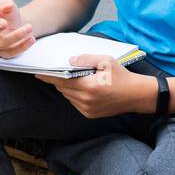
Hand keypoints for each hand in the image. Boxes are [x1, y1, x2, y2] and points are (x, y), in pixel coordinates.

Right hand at [0, 0, 34, 57]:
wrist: (17, 27)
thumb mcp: (8, 7)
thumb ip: (6, 4)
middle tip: (5, 23)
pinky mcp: (5, 53)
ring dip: (17, 35)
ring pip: (3, 43)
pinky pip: (13, 52)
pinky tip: (31, 38)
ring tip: (29, 27)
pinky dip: (23, 46)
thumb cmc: (8, 16)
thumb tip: (7, 6)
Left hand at [35, 55, 150, 118]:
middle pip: (63, 89)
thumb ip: (86, 59)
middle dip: (59, 80)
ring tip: (74, 79)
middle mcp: (86, 100)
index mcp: (89, 86)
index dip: (49, 76)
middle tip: (57, 71)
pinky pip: (75, 103)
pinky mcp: (90, 115)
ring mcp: (87, 109)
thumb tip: (69, 60)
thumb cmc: (121, 75)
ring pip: (68, 96)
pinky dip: (74, 95)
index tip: (38, 73)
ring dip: (67, 88)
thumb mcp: (105, 60)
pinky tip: (83, 88)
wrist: (135, 95)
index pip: (62, 80)